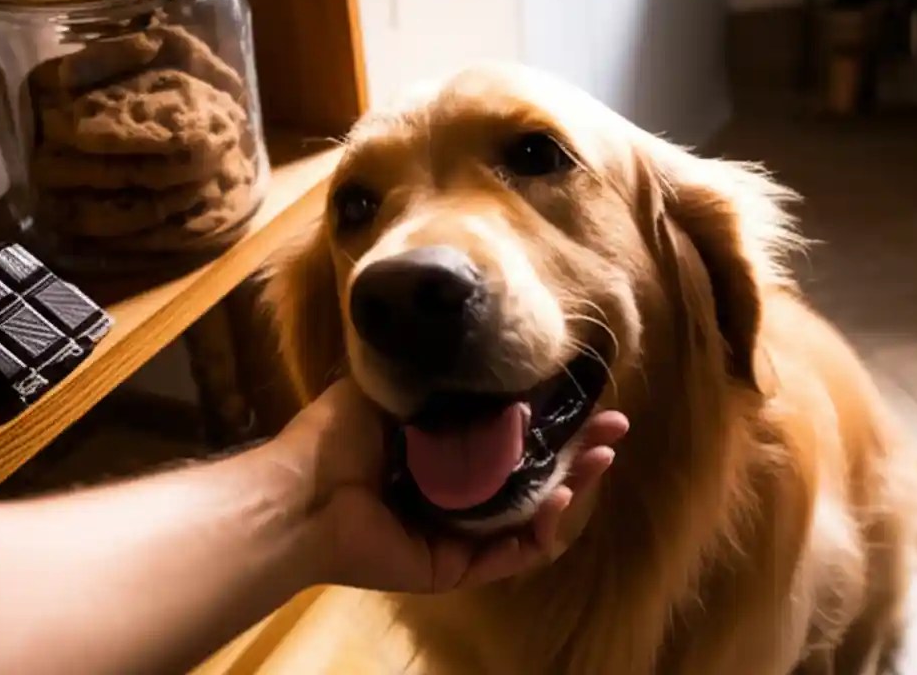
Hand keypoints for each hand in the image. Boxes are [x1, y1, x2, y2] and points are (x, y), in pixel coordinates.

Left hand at [265, 378, 626, 592]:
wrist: (302, 490)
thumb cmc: (337, 434)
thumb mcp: (394, 384)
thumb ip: (437, 375)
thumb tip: (487, 348)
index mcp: (441, 453)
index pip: (510, 440)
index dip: (552, 422)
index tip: (588, 399)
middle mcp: (454, 493)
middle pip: (531, 479)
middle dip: (577, 454)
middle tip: (614, 430)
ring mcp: (456, 534)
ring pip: (530, 518)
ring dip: (571, 490)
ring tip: (600, 460)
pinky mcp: (453, 568)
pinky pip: (509, 555)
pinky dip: (540, 532)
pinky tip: (560, 499)